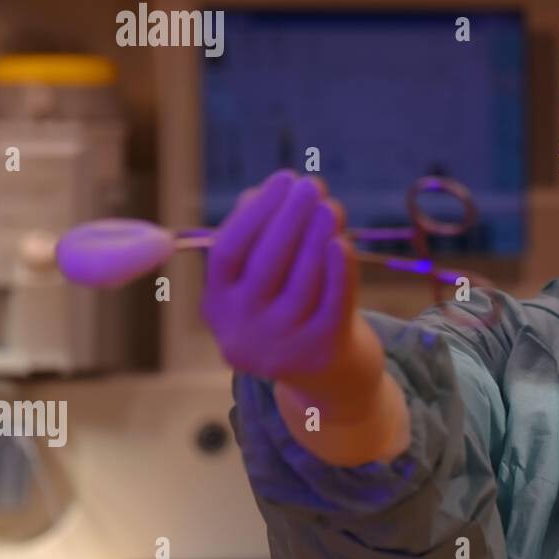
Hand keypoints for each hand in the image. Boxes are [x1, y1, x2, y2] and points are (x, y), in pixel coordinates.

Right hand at [201, 169, 359, 391]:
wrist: (329, 379)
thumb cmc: (294, 311)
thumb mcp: (263, 283)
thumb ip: (258, 240)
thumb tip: (260, 194)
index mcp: (216, 307)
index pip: (228, 252)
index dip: (256, 212)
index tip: (283, 179)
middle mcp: (241, 331)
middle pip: (265, 264)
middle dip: (290, 217)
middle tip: (312, 184)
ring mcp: (280, 346)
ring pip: (300, 281)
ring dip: (317, 237)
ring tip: (331, 205)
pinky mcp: (320, 353)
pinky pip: (331, 303)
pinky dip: (338, 270)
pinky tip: (342, 241)